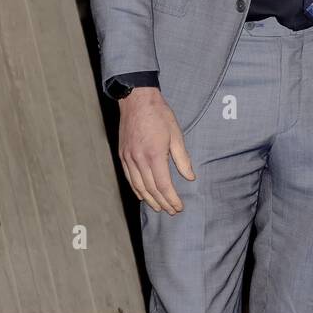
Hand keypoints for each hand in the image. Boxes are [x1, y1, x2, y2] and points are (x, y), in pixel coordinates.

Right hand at [118, 87, 193, 212]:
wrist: (136, 101)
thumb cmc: (159, 115)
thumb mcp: (176, 134)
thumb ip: (182, 158)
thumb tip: (190, 177)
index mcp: (154, 154)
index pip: (163, 185)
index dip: (172, 198)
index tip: (179, 206)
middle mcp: (139, 159)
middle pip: (151, 189)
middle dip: (162, 203)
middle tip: (171, 211)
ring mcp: (128, 158)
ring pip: (138, 187)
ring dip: (149, 200)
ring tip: (160, 208)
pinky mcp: (122, 156)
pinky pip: (129, 178)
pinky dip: (137, 190)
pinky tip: (143, 195)